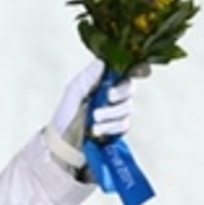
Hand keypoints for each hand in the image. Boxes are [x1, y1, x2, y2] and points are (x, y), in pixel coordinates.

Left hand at [45, 59, 147, 173]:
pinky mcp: (118, 128)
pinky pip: (124, 125)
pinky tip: (97, 130)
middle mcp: (114, 93)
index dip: (138, 69)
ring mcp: (118, 111)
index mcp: (104, 80)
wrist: (62, 142)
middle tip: (108, 97)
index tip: (140, 72)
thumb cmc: (66, 114)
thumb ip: (88, 77)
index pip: (127, 70)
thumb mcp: (73, 92)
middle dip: (120, 93)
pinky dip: (110, 127)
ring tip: (94, 119)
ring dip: (110, 114)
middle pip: (130, 88)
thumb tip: (102, 62)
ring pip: (128, 107)